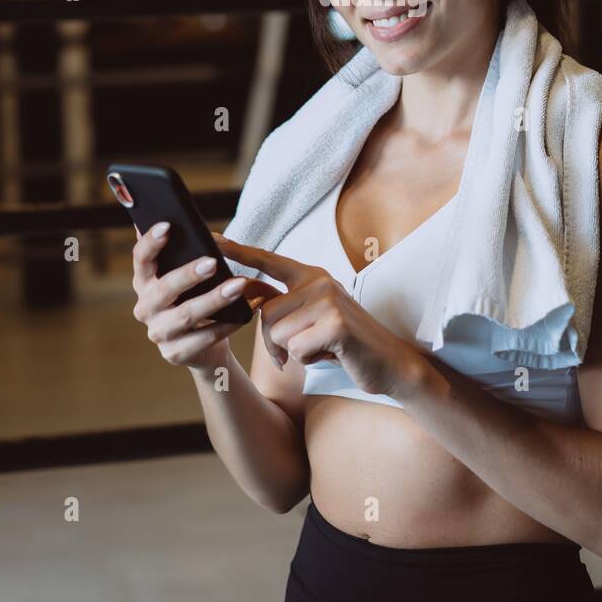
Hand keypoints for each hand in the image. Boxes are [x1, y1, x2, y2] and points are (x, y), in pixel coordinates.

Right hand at [131, 224, 280, 369]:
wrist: (204, 345)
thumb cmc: (196, 298)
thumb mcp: (188, 277)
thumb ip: (184, 254)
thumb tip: (193, 224)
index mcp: (144, 282)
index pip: (141, 259)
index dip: (150, 242)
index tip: (168, 225)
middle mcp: (145, 308)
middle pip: (164, 289)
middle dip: (188, 274)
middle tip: (213, 262)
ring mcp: (158, 334)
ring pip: (186, 315)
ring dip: (214, 299)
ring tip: (239, 285)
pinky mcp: (175, 354)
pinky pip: (204, 338)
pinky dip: (227, 325)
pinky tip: (245, 314)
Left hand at [221, 237, 429, 401]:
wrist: (388, 362)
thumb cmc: (343, 342)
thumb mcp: (311, 316)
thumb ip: (282, 303)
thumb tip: (246, 296)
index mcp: (311, 275)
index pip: (267, 260)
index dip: (238, 251)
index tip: (213, 238)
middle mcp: (319, 281)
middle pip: (266, 314)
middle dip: (275, 342)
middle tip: (301, 349)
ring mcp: (329, 300)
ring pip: (277, 333)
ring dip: (292, 352)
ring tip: (320, 348)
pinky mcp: (336, 325)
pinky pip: (295, 349)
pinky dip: (308, 360)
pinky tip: (329, 355)